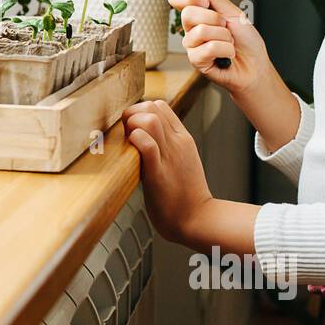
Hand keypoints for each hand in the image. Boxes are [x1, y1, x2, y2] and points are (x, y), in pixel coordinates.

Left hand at [122, 99, 212, 245]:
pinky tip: (133, 153)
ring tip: (130, 144)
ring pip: (150, 120)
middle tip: (127, 135)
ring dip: (132, 126)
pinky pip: (147, 146)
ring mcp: (170, 157)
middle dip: (132, 114)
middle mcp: (178, 143)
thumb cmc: (184, 194)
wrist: (197, 219)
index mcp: (182, 138)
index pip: (160, 105)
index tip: (132, 129)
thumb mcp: (180, 161)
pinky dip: (136, 142)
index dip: (139, 111)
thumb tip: (143, 134)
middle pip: (152, 106)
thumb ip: (166, 145)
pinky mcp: (160, 174)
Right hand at [168, 0, 271, 95]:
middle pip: (188, 13)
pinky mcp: (197, 61)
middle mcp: (192, 29)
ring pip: (201, 31)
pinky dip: (225, 50)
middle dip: (215, 18)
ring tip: (229, 44)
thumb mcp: (234, 13)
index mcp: (199, 15)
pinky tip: (227, 55)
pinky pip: (208, 48)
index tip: (204, 2)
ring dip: (224, 37)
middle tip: (225, 27)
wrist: (256, 65)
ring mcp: (192, 46)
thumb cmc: (247, 41)